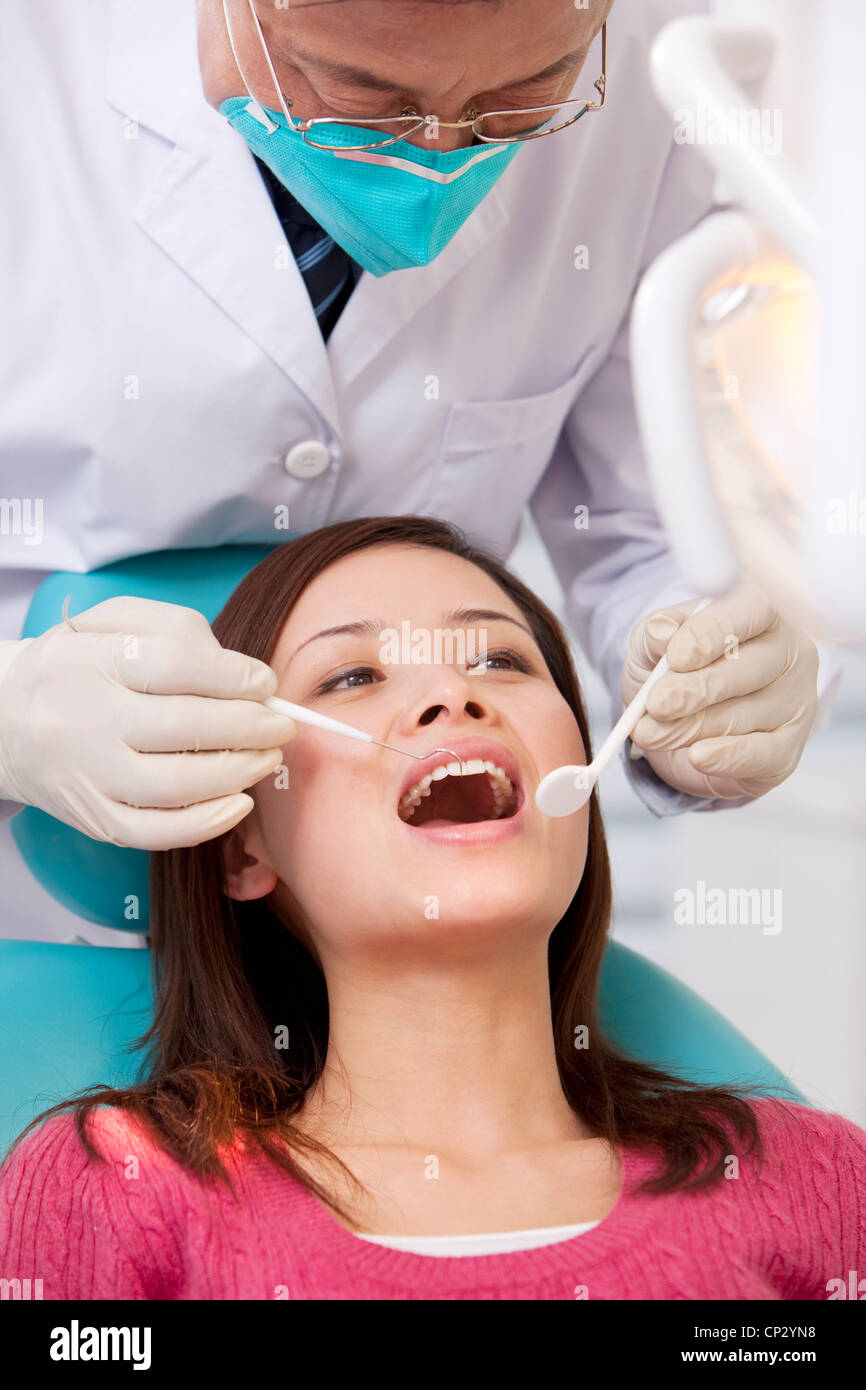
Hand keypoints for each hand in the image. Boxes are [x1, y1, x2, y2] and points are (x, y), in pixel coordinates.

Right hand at [0, 597, 296, 848]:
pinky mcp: (96, 819)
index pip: (172, 665)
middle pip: (182, 727)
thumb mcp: (115, 622)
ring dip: (237, 772)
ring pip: (174, 785)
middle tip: (282, 725)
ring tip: (268, 757)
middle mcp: (87, 721)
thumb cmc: (82, 664)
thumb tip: (244, 674)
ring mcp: (90, 776)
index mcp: (92, 661)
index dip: (231, 676)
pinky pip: (155, 832)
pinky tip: (239, 803)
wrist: (4, 719)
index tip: (265, 683)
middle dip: (248, 727)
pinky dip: (205, 823)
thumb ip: (178, 631)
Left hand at [621, 581, 819, 800]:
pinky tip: (698, 756)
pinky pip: (763, 754)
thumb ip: (654, 634)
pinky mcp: (789, 747)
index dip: (712, 633)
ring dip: (690, 727)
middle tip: (656, 705)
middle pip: (748, 668)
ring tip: (648, 734)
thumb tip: (660, 631)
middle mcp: (789, 651)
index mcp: (759, 610)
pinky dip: (727, 757)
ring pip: (744, 715)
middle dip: (696, 689)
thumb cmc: (674, 670)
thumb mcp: (652, 643)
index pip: (750, 609)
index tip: (675, 657)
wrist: (679, 723)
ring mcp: (795, 700)